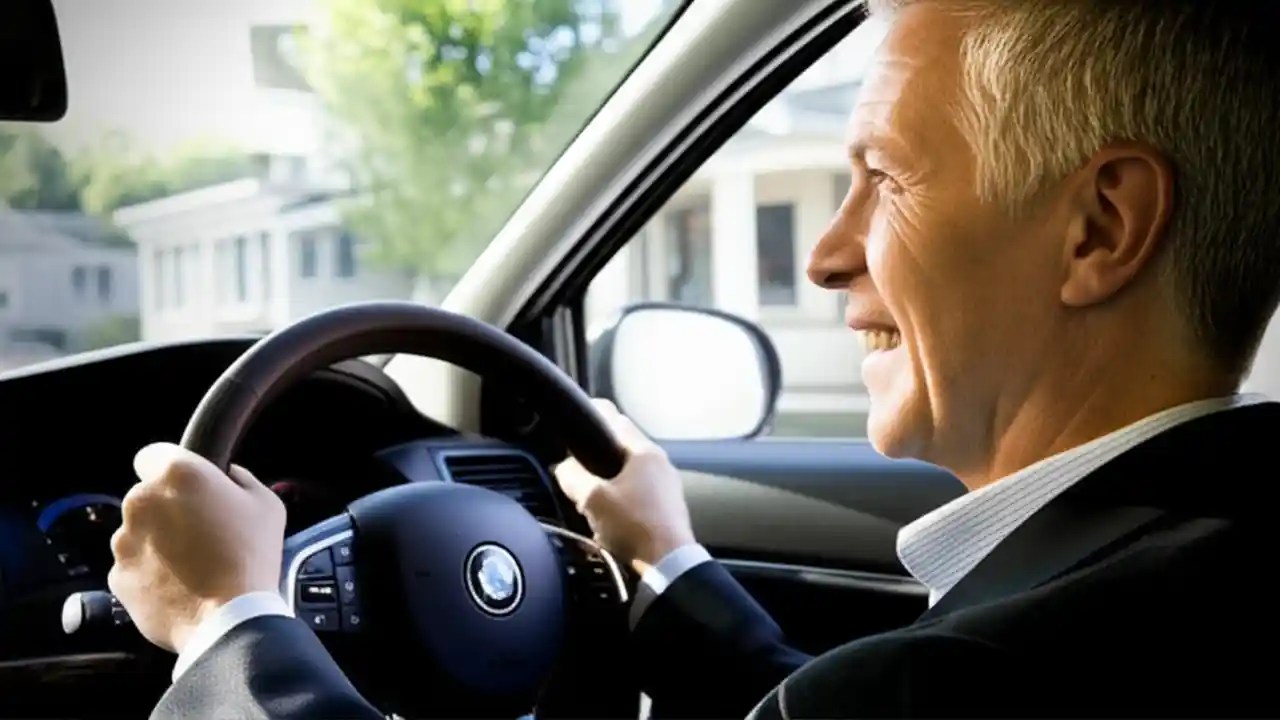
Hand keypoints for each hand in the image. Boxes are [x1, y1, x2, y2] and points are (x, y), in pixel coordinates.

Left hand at [108, 442, 285, 653]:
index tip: (186, 486)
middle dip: (167, 508)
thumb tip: (225, 476)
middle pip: (146, 496)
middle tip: (200, 530)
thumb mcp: (265, 502)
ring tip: (192, 562)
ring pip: (137, 532)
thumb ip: (238, 478)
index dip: (172, 468)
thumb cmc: (251, 556)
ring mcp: (124, 541)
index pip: (153, 453)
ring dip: (157, 541)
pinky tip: (179, 583)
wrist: (230, 618)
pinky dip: (150, 571)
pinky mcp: (117, 575)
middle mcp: (142, 501)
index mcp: (177, 474)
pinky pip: (134, 565)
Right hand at [554, 400, 695, 574]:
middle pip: (623, 444)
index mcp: (645, 451)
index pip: (614, 418)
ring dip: (611, 474)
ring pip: (631, 469)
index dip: (591, 413)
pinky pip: (640, 489)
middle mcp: (660, 462)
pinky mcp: (668, 507)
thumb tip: (563, 467)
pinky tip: (610, 510)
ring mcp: (668, 485)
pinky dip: (622, 492)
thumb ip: (573, 477)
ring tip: (590, 488)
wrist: (669, 565)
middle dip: (599, 448)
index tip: (576, 415)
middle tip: (576, 458)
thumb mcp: (593, 499)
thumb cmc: (633, 525)